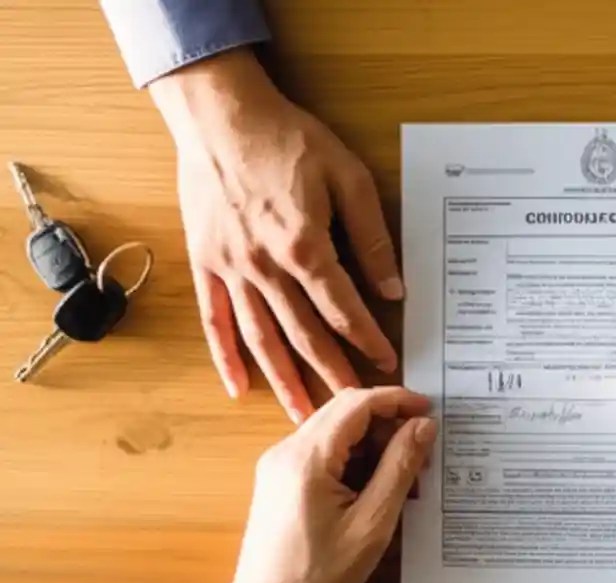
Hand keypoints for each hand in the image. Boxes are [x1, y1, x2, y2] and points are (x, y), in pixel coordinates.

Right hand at [150, 49, 401, 421]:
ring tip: (301, 415)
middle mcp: (265, 267)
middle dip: (332, 374)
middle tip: (353, 407)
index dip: (367, 339)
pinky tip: (238, 386)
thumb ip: (372, 237)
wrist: (221, 116)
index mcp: (304, 247)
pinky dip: (225, 355)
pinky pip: (215, 319)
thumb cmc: (288, 139)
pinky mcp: (205, 263)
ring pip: (261, 338)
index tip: (387, 364)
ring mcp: (231, 269)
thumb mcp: (348, 177)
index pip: (343, 309)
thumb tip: (392, 286)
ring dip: (282, 380)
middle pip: (304, 334)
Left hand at [225, 387, 435, 582]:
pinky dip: (353, 459)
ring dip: (372, 443)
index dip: (398, 400)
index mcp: (307, 457)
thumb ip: (399, 467)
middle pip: (345, 411)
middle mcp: (286, 451)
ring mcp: (278, 465)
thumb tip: (422, 426)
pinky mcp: (279, 480)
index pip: (358, 403)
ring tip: (404, 476)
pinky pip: (322, 452)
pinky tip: (375, 488)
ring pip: (335, 431)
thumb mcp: (372, 523)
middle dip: (388, 422)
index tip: (430, 411)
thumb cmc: (319, 574)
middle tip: (422, 450)